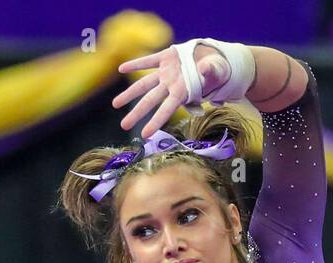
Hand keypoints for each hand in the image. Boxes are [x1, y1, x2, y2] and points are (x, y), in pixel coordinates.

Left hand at [112, 46, 231, 139]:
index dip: (156, 121)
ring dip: (129, 93)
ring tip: (115, 104)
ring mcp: (166, 73)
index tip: (145, 135)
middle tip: (124, 125)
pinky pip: (148, 61)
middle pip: (150, 101)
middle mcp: (171, 85)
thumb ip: (210, 71)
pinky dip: (136, 63)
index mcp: (182, 92)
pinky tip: (122, 68)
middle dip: (137, 113)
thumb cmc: (216, 70)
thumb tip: (205, 69)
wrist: (212, 58)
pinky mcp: (165, 58)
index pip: (167, 109)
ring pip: (144, 84)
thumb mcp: (216, 70)